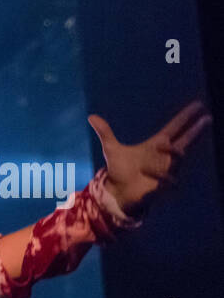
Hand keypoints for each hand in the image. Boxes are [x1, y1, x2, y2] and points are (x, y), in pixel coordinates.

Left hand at [88, 101, 210, 215]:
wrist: (116, 193)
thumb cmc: (119, 170)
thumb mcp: (111, 150)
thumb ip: (105, 133)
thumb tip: (91, 117)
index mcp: (156, 145)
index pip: (174, 128)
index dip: (186, 117)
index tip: (199, 104)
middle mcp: (165, 156)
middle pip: (185, 141)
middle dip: (196, 131)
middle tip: (207, 119)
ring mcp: (166, 171)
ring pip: (178, 160)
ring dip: (172, 156)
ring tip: (166, 152)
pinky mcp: (162, 187)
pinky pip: (170, 181)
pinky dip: (166, 179)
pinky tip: (164, 180)